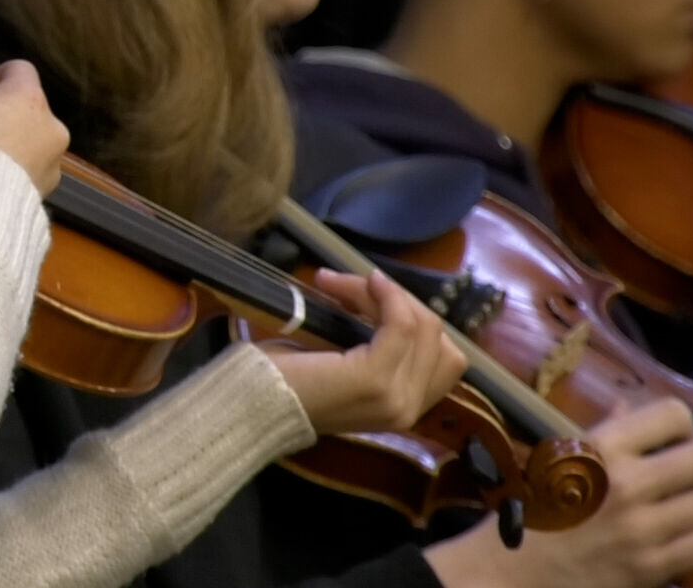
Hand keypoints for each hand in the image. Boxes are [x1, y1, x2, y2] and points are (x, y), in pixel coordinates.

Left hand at [264, 269, 467, 434]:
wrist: (249, 404)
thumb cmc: (286, 380)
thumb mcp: (343, 361)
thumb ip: (376, 345)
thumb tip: (383, 294)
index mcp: (405, 407)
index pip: (443, 355)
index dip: (413, 316)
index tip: (372, 292)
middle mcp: (409, 408)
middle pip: (436, 336)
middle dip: (399, 300)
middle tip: (349, 286)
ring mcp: (397, 398)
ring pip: (421, 326)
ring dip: (386, 296)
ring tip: (342, 286)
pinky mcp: (375, 380)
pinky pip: (402, 326)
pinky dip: (389, 298)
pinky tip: (368, 283)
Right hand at [422, 398, 692, 587]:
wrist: (510, 570)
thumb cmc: (530, 509)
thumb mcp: (557, 460)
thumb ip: (602, 434)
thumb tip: (630, 407)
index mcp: (601, 449)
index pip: (675, 415)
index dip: (680, 428)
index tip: (668, 443)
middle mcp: (628, 483)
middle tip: (683, 476)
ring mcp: (643, 529)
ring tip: (678, 511)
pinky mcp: (652, 568)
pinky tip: (674, 540)